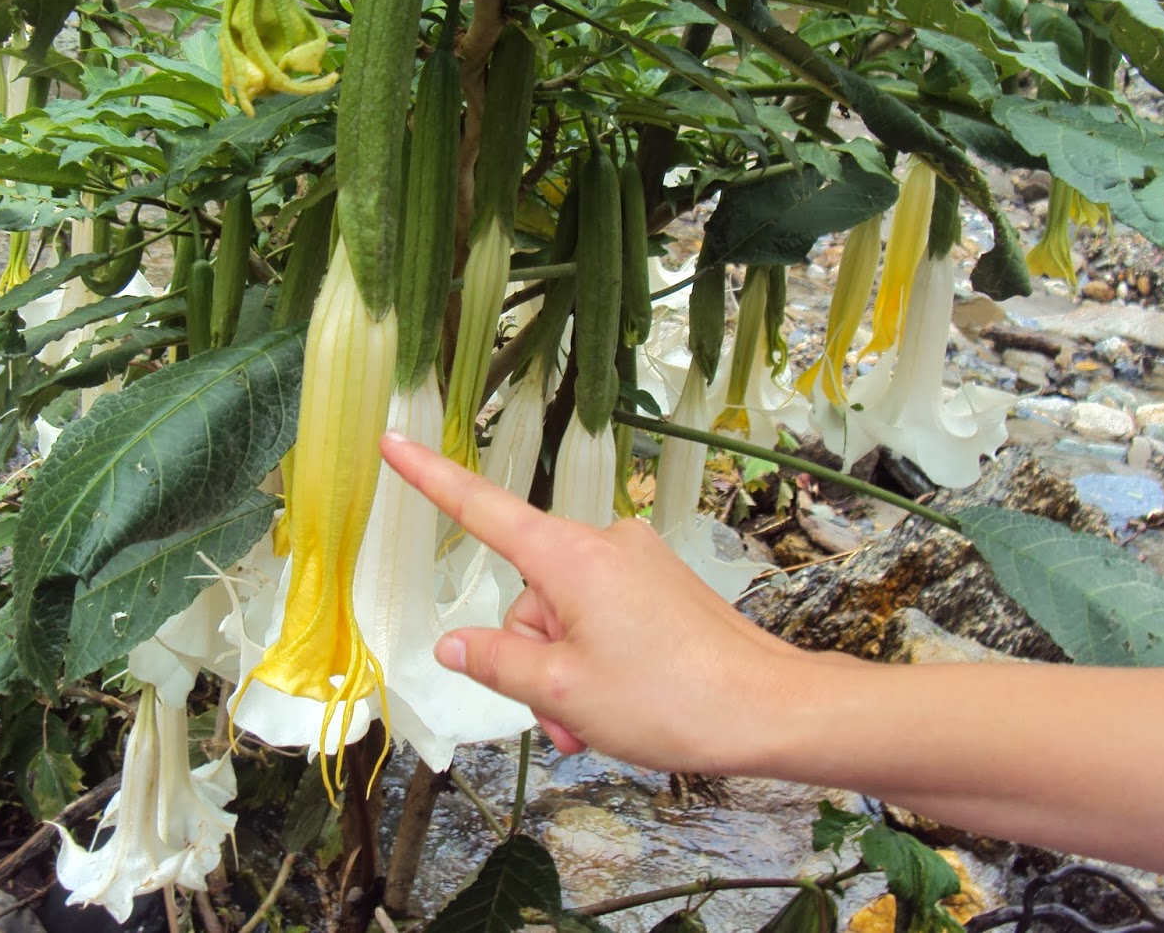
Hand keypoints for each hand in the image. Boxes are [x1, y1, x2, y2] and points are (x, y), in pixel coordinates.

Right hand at [379, 430, 811, 774]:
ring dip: (568, 671)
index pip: (482, 508)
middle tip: (564, 716)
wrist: (770, 709)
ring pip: (565, 614)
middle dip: (534, 658)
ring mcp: (637, 562)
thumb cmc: (672, 698)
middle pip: (528, 596)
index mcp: (571, 557)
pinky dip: (598, 658)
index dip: (430, 477)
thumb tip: (454, 645)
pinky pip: (603, 615)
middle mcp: (604, 543)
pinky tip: (620, 702)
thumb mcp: (562, 691)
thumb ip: (497, 662)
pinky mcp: (661, 584)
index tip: (393, 441)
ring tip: (596, 722)